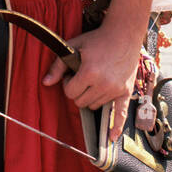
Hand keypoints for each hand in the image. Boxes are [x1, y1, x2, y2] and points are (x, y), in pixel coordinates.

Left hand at [42, 20, 142, 143]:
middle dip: (77, 91)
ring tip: (93, 81)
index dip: (68, 84)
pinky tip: (111, 137)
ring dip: (90, 98)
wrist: (123, 34)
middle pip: (81, 102)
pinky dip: (116, 126)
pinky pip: (121, 113)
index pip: (70, 92)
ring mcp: (115, 89)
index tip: (72, 74)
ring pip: (94, 106)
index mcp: (89, 73)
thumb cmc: (97, 39)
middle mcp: (103, 84)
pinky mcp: (125, 92)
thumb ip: (58, 66)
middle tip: (81, 77)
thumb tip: (45, 83)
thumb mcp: (74, 46)